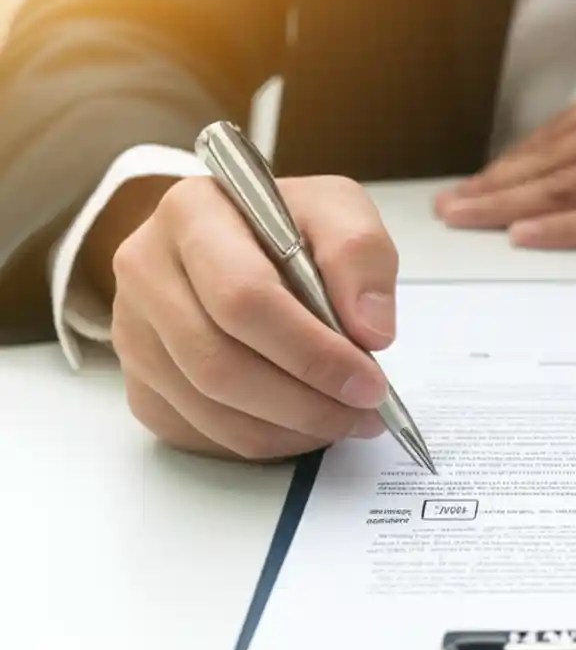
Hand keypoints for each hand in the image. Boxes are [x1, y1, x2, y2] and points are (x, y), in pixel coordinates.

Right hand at [110, 176, 398, 459]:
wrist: (242, 238)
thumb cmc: (290, 225)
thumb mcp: (339, 209)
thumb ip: (360, 254)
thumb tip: (369, 330)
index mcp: (192, 213)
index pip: (244, 298)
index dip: (312, 352)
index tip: (368, 382)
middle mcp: (145, 270)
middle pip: (219, 364)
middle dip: (305, 402)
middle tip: (364, 412)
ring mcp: (132, 329)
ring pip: (208, 407)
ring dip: (288, 428)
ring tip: (345, 420)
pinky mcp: (139, 378)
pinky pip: (197, 430)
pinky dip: (260, 440)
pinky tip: (302, 425)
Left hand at [434, 66, 575, 247]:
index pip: (561, 132)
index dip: (513, 162)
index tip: (479, 181)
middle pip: (551, 157)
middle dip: (492, 184)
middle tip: (450, 207)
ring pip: (565, 184)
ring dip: (507, 205)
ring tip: (466, 221)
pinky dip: (560, 228)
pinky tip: (525, 236)